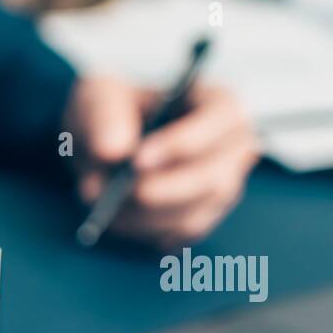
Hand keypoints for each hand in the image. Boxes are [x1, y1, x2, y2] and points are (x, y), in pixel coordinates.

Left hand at [65, 75, 258, 248]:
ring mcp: (221, 188)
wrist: (105, 142)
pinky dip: (145, 231)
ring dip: (146, 217)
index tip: (138, 160)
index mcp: (219, 104)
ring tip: (104, 203)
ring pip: (195, 215)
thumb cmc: (114, 109)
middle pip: (214, 179)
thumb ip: (105, 116)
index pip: (222, 121)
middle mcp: (232, 149)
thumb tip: (113, 151)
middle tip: (122, 193)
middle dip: (163, 192)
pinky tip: (116, 218)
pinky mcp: (200, 218)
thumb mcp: (101, 96)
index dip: (182, 143)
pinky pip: (179, 236)